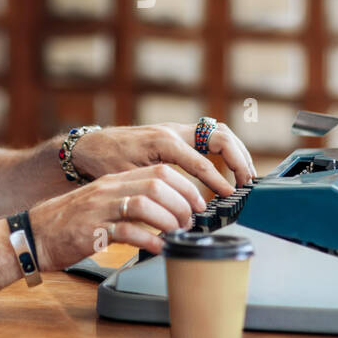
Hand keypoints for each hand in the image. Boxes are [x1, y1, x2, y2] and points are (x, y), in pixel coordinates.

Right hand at [29, 164, 208, 269]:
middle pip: (157, 184)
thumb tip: (168, 211)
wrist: (34, 233)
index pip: (160, 172)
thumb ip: (132, 202)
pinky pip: (124, 231)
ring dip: (168, 220)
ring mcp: (99, 209)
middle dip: (181, 204)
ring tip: (175, 234)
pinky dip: (146, 239)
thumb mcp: (105, 203)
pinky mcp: (90, 231)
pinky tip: (156, 247)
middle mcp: (109, 189)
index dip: (185, 187)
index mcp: (115, 180)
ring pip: (143, 204)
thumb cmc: (72, 222)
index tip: (198, 204)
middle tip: (189, 222)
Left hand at [69, 121, 255, 194]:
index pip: (201, 160)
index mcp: (164, 141)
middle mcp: (174, 131)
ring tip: (246, 175)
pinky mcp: (176, 134)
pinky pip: (209, 137)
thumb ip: (156, 188)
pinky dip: (225, 150)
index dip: (218, 179)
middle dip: (239, 158)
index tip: (230, 195)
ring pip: (218, 132)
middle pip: (220, 136)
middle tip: (248, 182)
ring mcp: (177, 129)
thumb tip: (177, 207)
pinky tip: (230, 168)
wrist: (90, 146)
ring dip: (237, 151)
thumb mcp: (129, 178)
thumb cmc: (106, 161)